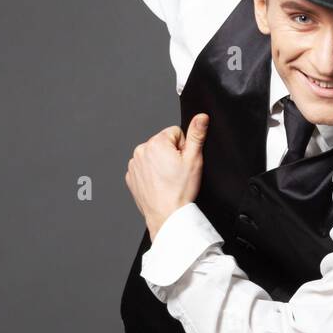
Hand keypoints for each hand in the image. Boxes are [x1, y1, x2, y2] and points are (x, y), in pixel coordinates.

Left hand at [126, 113, 209, 238]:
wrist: (167, 215)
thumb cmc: (180, 191)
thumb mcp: (194, 159)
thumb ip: (197, 134)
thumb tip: (201, 117)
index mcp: (156, 143)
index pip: (175, 133)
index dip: (183, 147)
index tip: (183, 162)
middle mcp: (141, 150)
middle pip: (163, 143)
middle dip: (171, 154)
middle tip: (177, 172)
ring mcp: (134, 164)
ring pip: (153, 155)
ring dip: (161, 163)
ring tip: (168, 179)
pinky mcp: (131, 176)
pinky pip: (144, 168)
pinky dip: (152, 174)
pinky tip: (160, 184)